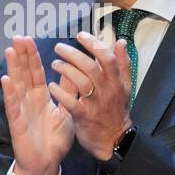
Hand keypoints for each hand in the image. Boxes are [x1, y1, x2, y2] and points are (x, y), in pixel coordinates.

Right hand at [1, 36, 74, 174]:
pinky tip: (6, 81)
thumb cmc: (54, 140)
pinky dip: (9, 93)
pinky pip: (13, 106)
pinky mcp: (17, 123)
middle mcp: (28, 100)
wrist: (46, 163)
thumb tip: (73, 71)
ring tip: (10, 50)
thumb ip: (68, 92)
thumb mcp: (67, 111)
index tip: (29, 39)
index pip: (35, 72)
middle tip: (18, 36)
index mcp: (41, 97)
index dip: (32, 56)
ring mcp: (21, 110)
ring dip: (13, 68)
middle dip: (22, 55)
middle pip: (24, 73)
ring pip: (16, 85)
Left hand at [49, 33, 132, 160]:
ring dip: (65, 70)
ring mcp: (96, 104)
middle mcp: (108, 90)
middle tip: (59, 48)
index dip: (94, 44)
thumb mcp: (124, 87)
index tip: (80, 35)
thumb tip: (121, 42)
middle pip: (91, 66)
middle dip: (73, 54)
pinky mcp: (84, 117)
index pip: (107, 57)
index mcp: (117, 81)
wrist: (113, 139)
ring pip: (81, 81)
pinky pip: (71, 102)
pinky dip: (60, 92)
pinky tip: (50, 85)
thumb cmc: (115, 110)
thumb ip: (122, 64)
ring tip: (54, 64)